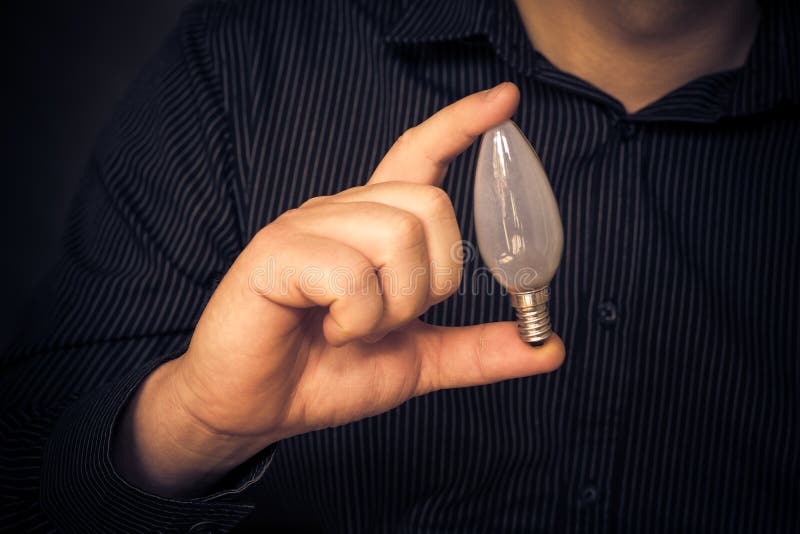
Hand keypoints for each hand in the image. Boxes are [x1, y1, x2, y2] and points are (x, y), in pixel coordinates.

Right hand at [114, 82, 564, 495]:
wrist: (257, 409)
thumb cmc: (325, 375)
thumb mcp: (416, 362)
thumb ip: (477, 350)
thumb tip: (549, 347)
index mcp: (373, 227)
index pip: (419, 154)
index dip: (461, 125)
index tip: (505, 100)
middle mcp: (341, 211)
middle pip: (431, 206)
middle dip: (430, 282)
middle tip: (388, 320)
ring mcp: (307, 225)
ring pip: (398, 236)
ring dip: (392, 307)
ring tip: (353, 329)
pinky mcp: (277, 251)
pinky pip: (352, 274)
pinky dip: (356, 321)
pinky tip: (328, 330)